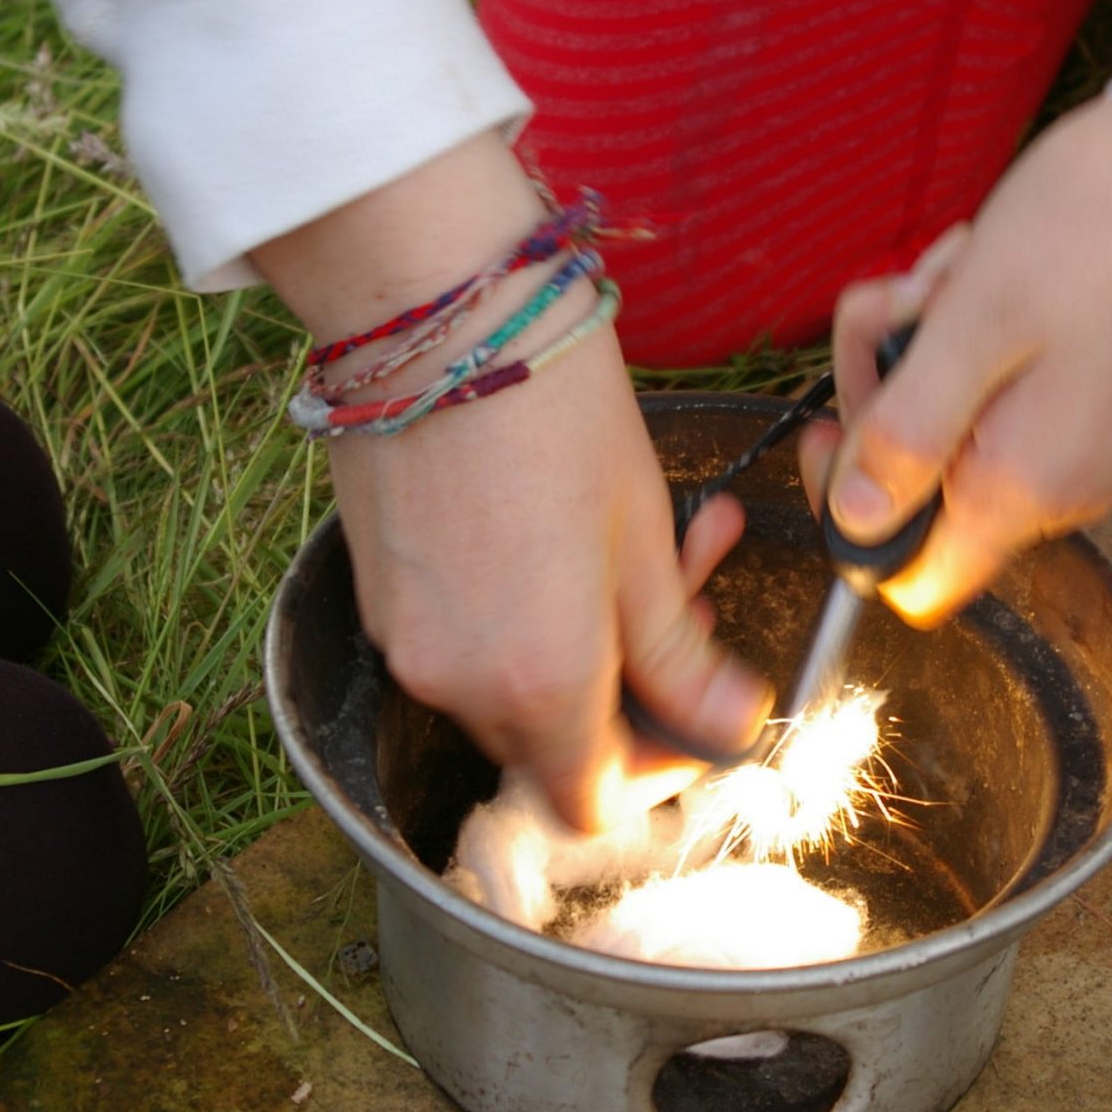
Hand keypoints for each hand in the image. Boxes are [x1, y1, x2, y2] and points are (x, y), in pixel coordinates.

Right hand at [251, 134, 770, 830]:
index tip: (702, 706)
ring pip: (511, 687)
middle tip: (691, 598)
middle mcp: (459, 686)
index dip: (659, 771)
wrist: (435, 307)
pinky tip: (562, 531)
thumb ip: (680, 654)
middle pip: (553, 746)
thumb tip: (732, 723)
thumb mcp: (645, 536)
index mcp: (539, 686)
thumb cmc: (558, 409)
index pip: (596, 804)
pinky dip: (521, 613)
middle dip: (632, 690)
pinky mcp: (379, 595)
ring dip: (584, 642)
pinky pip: (464, 640)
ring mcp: (407, 643)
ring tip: (645, 543)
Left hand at [799, 73, 1111, 624]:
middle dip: (882, 390)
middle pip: (913, 491)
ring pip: (939, 427)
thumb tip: (853, 524)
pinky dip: (958, 333)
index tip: (834, 428)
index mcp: (1026, 486)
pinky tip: (978, 273)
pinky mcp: (1071, 401)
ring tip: (952, 274)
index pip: (913, 580)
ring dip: (916, 345)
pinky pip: (980, 391)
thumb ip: (910, 433)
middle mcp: (1053, 488)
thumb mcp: (973, 324)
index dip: (850, 521)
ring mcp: (1066, 445)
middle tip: (905, 305)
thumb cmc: (1095, 225)